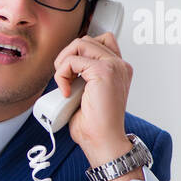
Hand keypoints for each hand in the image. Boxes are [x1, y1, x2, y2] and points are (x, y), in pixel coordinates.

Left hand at [52, 30, 132, 160]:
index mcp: (118, 69)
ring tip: (65, 83)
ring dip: (64, 62)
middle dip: (68, 56)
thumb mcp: (86, 93)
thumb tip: (64, 68)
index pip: (98, 42)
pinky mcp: (103, 71)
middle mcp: (119, 65)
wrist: (103, 141)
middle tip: (64, 80)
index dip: (78, 53)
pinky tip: (66, 91)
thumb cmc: (94, 125)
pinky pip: (72, 60)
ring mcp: (113, 66)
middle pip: (86, 39)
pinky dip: (62, 74)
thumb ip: (82, 76)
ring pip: (80, 43)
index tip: (71, 75)